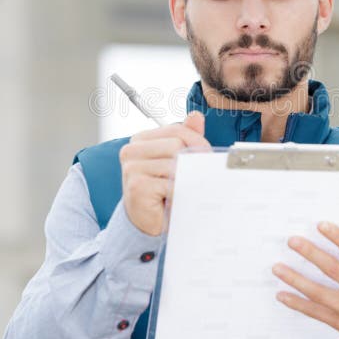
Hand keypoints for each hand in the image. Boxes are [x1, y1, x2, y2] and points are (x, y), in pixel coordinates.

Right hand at [118, 111, 209, 235]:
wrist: (147, 222)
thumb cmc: (162, 189)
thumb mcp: (175, 160)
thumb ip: (186, 137)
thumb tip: (196, 116)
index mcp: (141, 139)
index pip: (176, 130)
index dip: (197, 142)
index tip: (206, 156)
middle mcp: (131, 150)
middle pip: (177, 145)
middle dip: (193, 161)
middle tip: (197, 177)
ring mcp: (131, 168)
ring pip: (174, 164)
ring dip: (186, 180)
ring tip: (183, 190)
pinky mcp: (137, 186)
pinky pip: (171, 184)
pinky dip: (179, 194)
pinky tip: (174, 200)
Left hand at [272, 223, 338, 338]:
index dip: (337, 237)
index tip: (321, 225)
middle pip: (332, 268)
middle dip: (310, 253)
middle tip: (293, 241)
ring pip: (318, 292)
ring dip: (295, 278)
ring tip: (278, 267)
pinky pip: (315, 312)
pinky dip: (297, 303)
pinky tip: (282, 294)